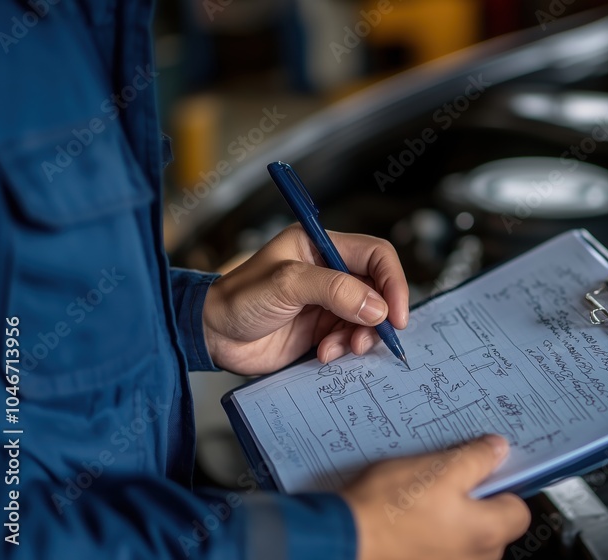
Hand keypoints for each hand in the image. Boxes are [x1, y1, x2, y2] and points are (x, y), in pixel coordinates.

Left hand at [202, 224, 408, 374]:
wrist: (212, 337)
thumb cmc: (238, 299)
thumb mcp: (286, 285)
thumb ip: (334, 290)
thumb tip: (377, 308)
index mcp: (321, 246)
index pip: (375, 254)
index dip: (392, 281)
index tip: (395, 312)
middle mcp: (330, 272)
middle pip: (378, 288)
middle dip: (379, 315)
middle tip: (372, 337)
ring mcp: (328, 302)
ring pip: (368, 317)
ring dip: (361, 336)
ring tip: (341, 348)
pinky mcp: (323, 329)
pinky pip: (351, 338)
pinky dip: (346, 349)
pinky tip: (325, 354)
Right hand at [341, 434, 530, 559]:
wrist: (343, 541)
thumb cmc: (388, 508)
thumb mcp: (438, 468)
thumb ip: (476, 460)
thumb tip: (498, 450)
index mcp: (487, 534)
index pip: (518, 510)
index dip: (502, 488)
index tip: (484, 474)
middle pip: (492, 528)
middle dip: (475, 507)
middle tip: (445, 485)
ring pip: (465, 542)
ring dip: (451, 524)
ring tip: (421, 505)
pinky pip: (441, 553)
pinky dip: (432, 540)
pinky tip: (410, 524)